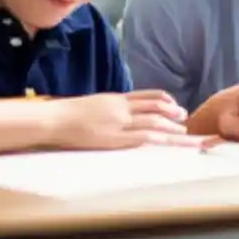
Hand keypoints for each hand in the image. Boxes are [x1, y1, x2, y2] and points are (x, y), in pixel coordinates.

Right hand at [48, 90, 207, 148]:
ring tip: (184, 133)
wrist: (52, 119)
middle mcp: (120, 107)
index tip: (175, 106)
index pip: (147, 96)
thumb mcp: (92, 105)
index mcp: (115, 98)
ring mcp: (118, 123)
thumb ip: (108, 107)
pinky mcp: (113, 138)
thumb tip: (118, 111)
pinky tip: (169, 142)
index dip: (165, 100)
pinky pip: (141, 138)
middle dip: (173, 113)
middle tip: (186, 119)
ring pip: (153, 123)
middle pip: (155, 107)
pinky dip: (158, 139)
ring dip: (171, 128)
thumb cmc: (66, 114)